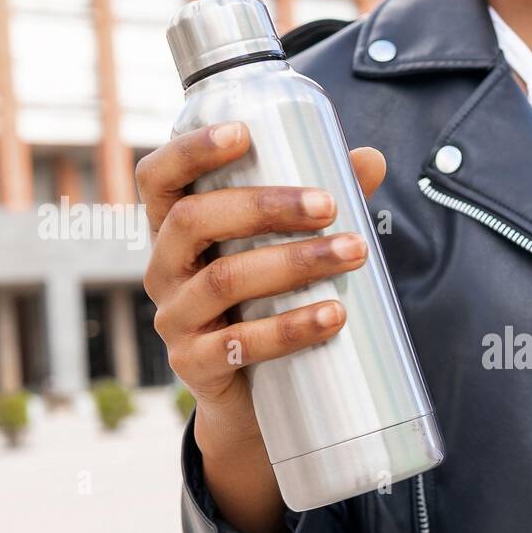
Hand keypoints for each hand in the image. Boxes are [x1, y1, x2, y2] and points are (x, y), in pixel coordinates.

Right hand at [137, 121, 386, 532]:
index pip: (160, 178)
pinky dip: (290, 328)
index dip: (191, 150)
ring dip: (293, 263)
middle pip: (194, 221)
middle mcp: (163, 269)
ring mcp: (174, 320)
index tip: (244, 132)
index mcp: (176, 230)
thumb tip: (371, 159)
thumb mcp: (285, 250)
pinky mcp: (195, 366)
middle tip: (329, 205)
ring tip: (351, 254)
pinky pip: (237, 345)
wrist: (253, 400)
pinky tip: (333, 316)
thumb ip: (318, 206)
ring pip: (223, 280)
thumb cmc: (267, 305)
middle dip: (264, 206)